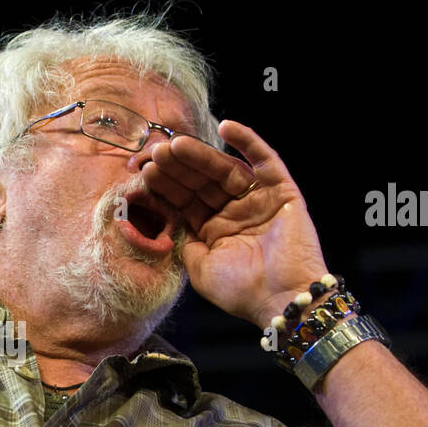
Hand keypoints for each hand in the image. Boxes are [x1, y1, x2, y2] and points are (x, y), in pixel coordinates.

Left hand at [142, 119, 331, 329]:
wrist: (282, 299)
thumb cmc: (242, 291)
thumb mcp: (200, 270)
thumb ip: (185, 244)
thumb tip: (171, 223)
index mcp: (214, 229)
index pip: (185, 199)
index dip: (166, 185)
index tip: (145, 170)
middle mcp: (234, 211)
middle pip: (202, 180)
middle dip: (179, 167)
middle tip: (157, 152)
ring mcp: (258, 199)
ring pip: (225, 168)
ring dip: (201, 154)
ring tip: (176, 144)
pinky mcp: (282, 191)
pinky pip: (265, 160)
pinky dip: (247, 141)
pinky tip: (226, 127)